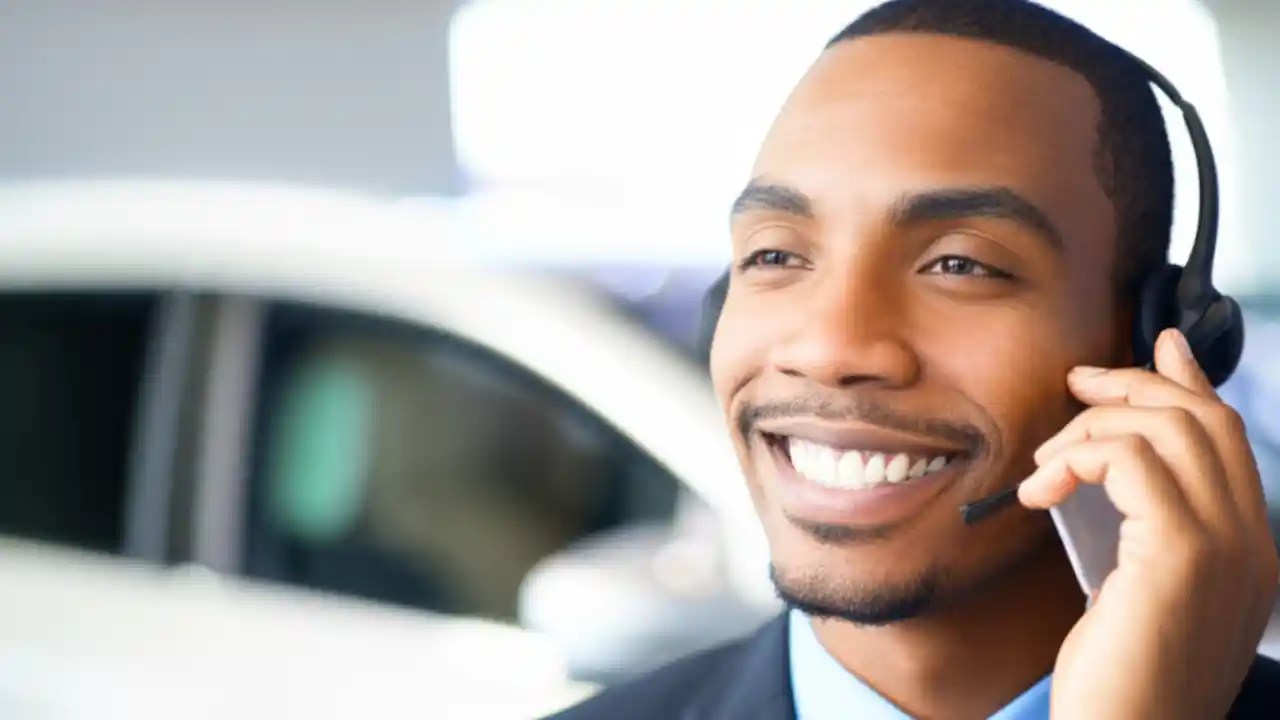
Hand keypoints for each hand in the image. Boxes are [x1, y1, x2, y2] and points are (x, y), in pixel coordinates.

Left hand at [1018, 328, 1277, 719]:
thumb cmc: (1121, 680)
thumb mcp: (1136, 591)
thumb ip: (1140, 528)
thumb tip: (1110, 470)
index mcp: (1247, 550)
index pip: (1228, 439)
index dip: (1191, 383)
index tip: (1156, 347)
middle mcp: (1253, 543)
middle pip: (1203, 419)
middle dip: (1134, 384)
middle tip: (1077, 381)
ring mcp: (1227, 547)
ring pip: (1169, 428)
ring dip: (1092, 427)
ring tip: (1046, 465)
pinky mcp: (1181, 554)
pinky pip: (1130, 460)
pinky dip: (1078, 457)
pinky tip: (1042, 490)